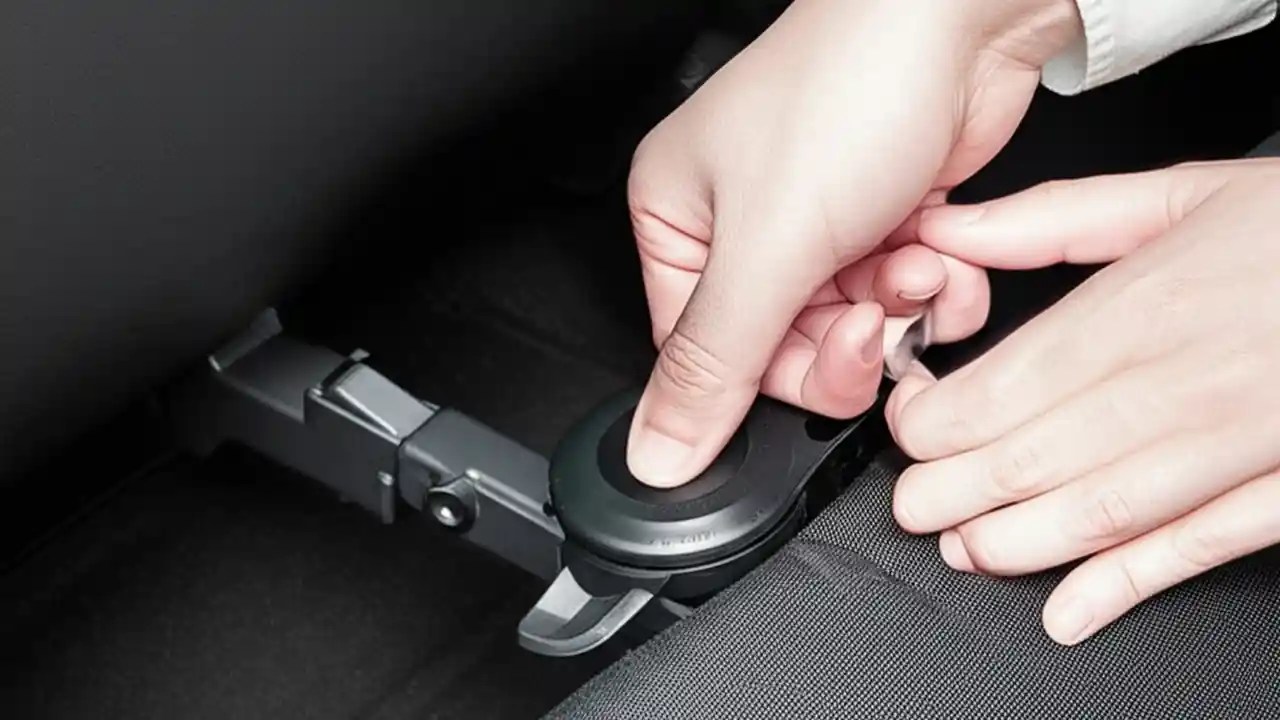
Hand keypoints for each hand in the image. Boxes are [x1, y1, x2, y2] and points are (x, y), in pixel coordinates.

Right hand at [626, 0, 1082, 486]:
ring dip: (896, 311)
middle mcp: (741, 225)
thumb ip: (710, 364)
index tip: (830, 365)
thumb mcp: (767, 247)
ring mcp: (815, 224)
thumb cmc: (849, 88)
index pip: (705, 354)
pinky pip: (896, 299)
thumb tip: (655, 453)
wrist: (959, 16)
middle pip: (782, 351)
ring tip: (915, 259)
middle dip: (847, 341)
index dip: (770, 378)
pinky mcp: (881, 219)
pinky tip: (941, 250)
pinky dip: (930, 288)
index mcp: (678, 221)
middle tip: (876, 312)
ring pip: (849, 330)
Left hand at [888, 158, 1279, 644]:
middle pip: (1038, 454)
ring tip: (964, 549)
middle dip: (952, 491)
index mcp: (1151, 302)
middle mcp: (1189, 378)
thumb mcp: (1180, 194)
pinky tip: (1072, 609)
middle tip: (913, 503)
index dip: (936, 421)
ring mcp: (1240, 441)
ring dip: (1016, 541)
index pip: (1009, 382)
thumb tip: (950, 228)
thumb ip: (1054, 219)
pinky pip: (1199, 546)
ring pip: (1102, 510)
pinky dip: (1128, 583)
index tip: (907, 426)